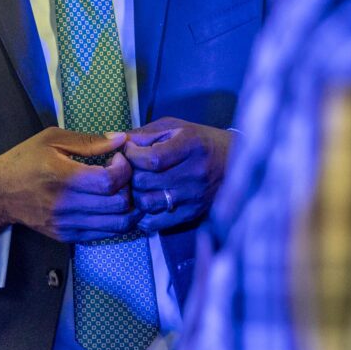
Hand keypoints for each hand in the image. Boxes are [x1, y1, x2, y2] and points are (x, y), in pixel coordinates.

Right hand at [0, 128, 135, 243]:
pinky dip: (116, 220)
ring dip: (128, 207)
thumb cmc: (26, 160)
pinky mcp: (68, 236)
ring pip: (117, 224)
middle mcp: (65, 204)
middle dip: (130, 186)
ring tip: (121, 190)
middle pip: (118, 204)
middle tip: (124, 175)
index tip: (118, 158)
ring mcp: (67, 224)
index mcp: (62, 176)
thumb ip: (89, 141)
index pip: (109, 181)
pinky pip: (105, 234)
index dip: (124, 169)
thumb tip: (121, 140)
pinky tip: (110, 204)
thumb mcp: (52, 139)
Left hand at [121, 117, 231, 233]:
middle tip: (131, 169)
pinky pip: (156, 222)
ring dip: (136, 195)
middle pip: (145, 182)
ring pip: (148, 204)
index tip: (130, 152)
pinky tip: (148, 200)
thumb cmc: (199, 141)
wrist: (235, 162)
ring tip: (139, 185)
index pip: (151, 159)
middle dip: (131, 175)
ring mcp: (195, 197)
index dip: (132, 156)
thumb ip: (144, 133)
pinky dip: (144, 214)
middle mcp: (195, 173)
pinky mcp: (193, 214)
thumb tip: (115, 139)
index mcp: (191, 146)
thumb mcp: (175, 127)